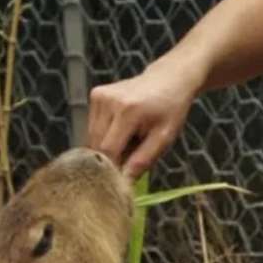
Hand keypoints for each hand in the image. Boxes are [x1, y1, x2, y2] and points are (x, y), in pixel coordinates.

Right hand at [87, 61, 201, 178]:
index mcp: (128, 111)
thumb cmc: (170, 109)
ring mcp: (99, 96)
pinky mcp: (95, 95)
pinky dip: (105, 134)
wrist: (169, 79)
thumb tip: (123, 183)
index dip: (112, 167)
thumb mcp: (164, 137)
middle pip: (97, 145)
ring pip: (92, 137)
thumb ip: (142, 161)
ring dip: (107, 146)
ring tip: (128, 139)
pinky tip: (121, 128)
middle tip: (130, 155)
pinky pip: (93, 126)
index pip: (108, 151)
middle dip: (110, 157)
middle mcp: (108, 101)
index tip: (122, 177)